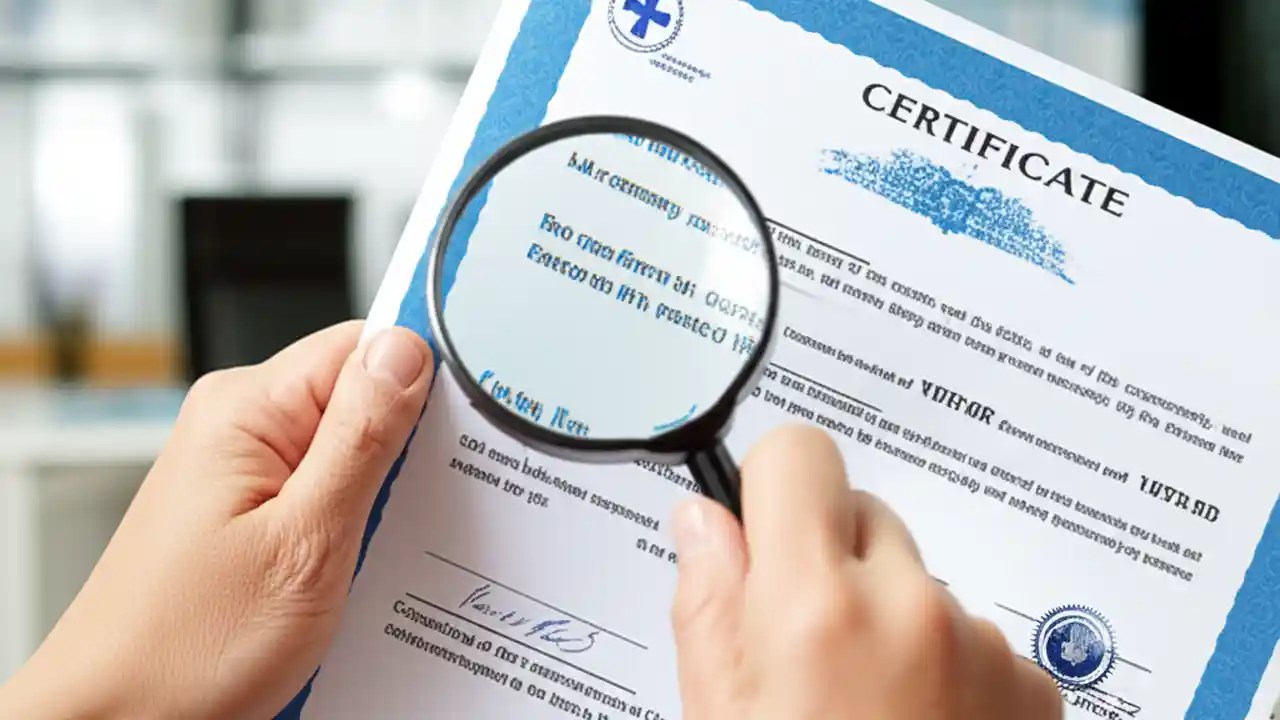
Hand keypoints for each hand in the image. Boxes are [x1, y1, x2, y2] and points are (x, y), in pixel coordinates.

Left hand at [0, 322, 433, 719]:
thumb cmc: (188, 649)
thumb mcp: (306, 541)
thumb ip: (361, 438)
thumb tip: (407, 351)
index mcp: (246, 409)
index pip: (363, 346)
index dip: (425, 379)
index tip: (469, 424)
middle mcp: (237, 425)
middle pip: (359, 398)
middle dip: (407, 449)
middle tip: (420, 511)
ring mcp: (239, 470)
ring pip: (347, 451)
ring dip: (381, 495)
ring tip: (382, 553)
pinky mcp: (245, 511)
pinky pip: (322, 490)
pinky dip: (354, 523)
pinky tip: (359, 567)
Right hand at [668, 425, 1062, 718]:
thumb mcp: (716, 715)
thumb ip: (706, 599)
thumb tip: (705, 522)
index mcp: (813, 607)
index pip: (799, 455)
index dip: (769, 487)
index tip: (761, 526)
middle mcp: (910, 608)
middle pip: (862, 513)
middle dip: (827, 561)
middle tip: (804, 649)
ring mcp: (981, 646)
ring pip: (917, 576)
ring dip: (888, 617)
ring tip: (862, 709)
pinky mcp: (1031, 685)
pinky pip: (971, 632)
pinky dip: (942, 664)